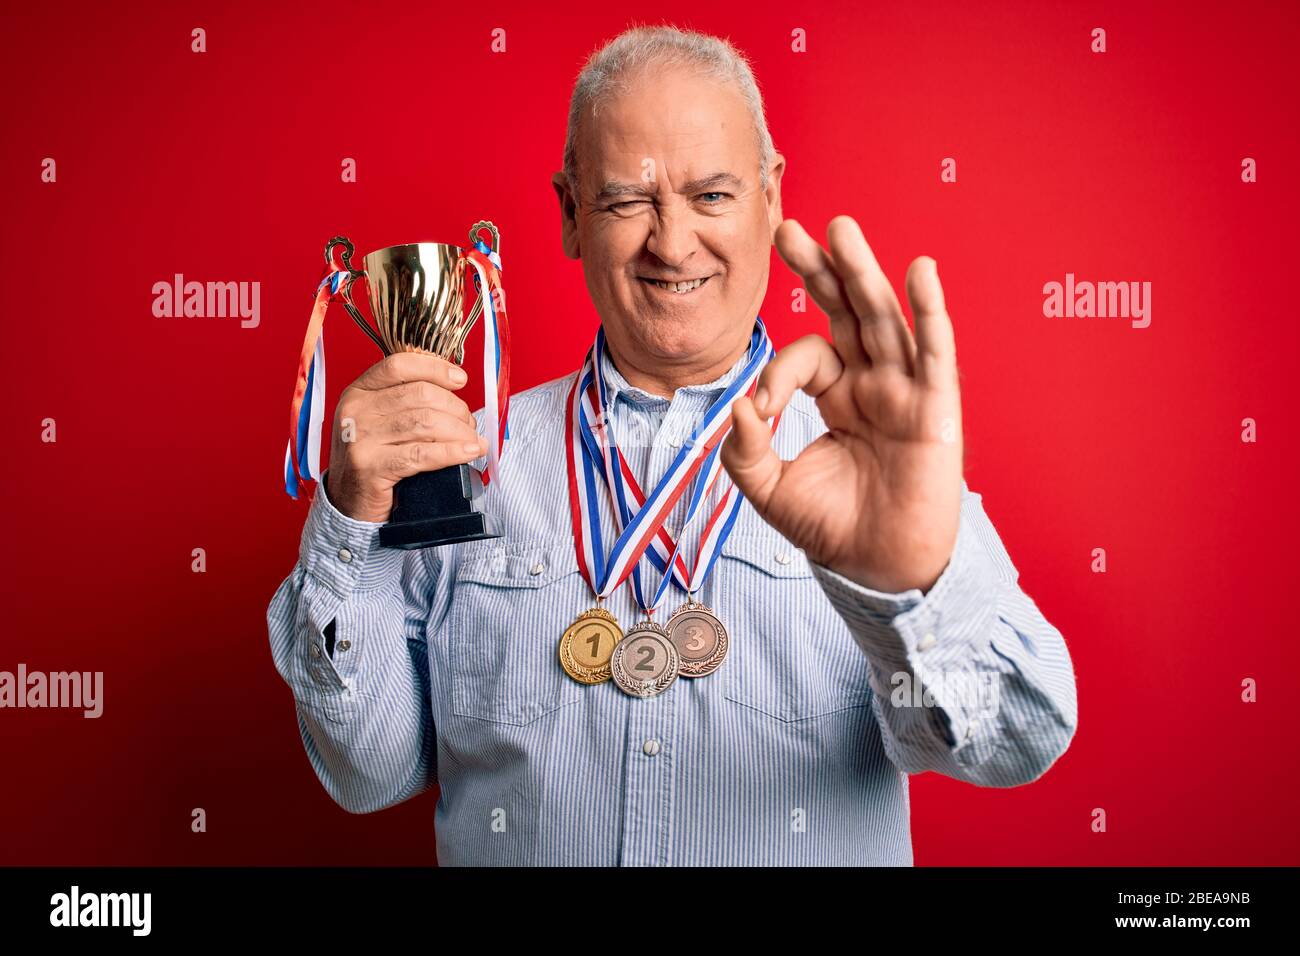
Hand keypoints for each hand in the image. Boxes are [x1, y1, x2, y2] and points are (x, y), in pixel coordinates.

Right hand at [324, 353, 488, 522]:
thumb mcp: (379, 423)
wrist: (349, 505)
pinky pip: (422, 454)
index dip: (435, 369)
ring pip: (426, 423)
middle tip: (470, 425)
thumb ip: (405, 402)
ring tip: (473, 442)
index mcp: (359, 392)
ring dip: (459, 432)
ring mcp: (360, 439)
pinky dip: (452, 452)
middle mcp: (356, 411)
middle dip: (456, 408)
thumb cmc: (373, 461)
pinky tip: (469, 453)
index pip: (399, 365)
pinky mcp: (371, 468)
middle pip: (420, 394)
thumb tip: (454, 390)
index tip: (460, 379)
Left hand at [721, 216, 962, 593]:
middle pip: (846, 312)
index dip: (777, 372)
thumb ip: (746, 451)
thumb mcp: (771, 489)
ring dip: (863, 272)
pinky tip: (919, 272)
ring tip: (840, 228)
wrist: (878, 569)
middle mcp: (871, 382)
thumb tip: (734, 406)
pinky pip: (934, 352)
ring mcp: (905, 390)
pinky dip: (929, 312)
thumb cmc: (832, 528)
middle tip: (788, 228)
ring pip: (884, 319)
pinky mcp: (935, 408)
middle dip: (819, 270)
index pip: (805, 356)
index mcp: (836, 394)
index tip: (759, 410)